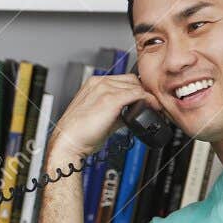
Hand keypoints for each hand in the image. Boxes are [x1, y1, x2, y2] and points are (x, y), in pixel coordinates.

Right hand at [45, 74, 160, 164]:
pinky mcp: (111, 99)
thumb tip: (131, 113)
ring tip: (154, 108)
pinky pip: (137, 94)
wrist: (68, 142)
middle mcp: (98, 83)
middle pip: (131, 80)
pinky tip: (153, 108)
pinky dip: (148, 100)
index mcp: (93, 84)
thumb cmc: (79, 133)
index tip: (143, 100)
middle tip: (151, 104)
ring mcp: (104, 89)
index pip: (122, 79)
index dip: (135, 89)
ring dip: (146, 96)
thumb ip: (116, 111)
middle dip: (142, 91)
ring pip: (136, 85)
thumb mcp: (98, 117)